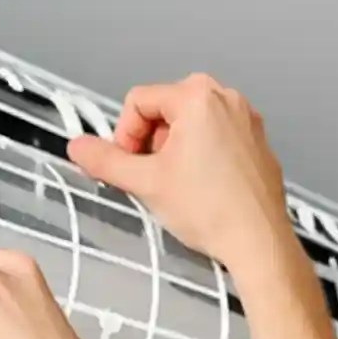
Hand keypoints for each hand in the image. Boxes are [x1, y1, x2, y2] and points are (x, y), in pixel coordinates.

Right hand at [68, 73, 290, 275]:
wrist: (258, 241)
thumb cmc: (213, 211)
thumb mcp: (145, 183)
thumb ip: (105, 161)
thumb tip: (79, 148)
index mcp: (198, 98)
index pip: (138, 101)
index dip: (123, 135)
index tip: (128, 164)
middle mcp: (226, 99)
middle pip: (164, 108)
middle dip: (150, 141)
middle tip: (152, 174)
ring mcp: (245, 119)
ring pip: (190, 122)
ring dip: (173, 148)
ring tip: (177, 183)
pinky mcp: (256, 140)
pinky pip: (215, 135)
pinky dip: (199, 154)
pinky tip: (200, 186)